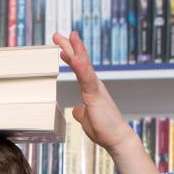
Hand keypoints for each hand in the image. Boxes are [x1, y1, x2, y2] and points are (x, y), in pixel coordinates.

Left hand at [52, 31, 133, 154]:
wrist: (116, 138)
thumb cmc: (103, 130)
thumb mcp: (86, 119)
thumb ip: (81, 112)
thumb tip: (76, 109)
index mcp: (91, 89)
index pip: (79, 70)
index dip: (70, 58)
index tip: (62, 49)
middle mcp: (94, 85)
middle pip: (81, 62)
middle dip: (69, 47)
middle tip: (57, 35)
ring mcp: (96, 89)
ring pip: (84, 65)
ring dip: (76, 50)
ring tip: (69, 36)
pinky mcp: (96, 95)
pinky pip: (87, 79)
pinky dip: (81, 67)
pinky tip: (75, 57)